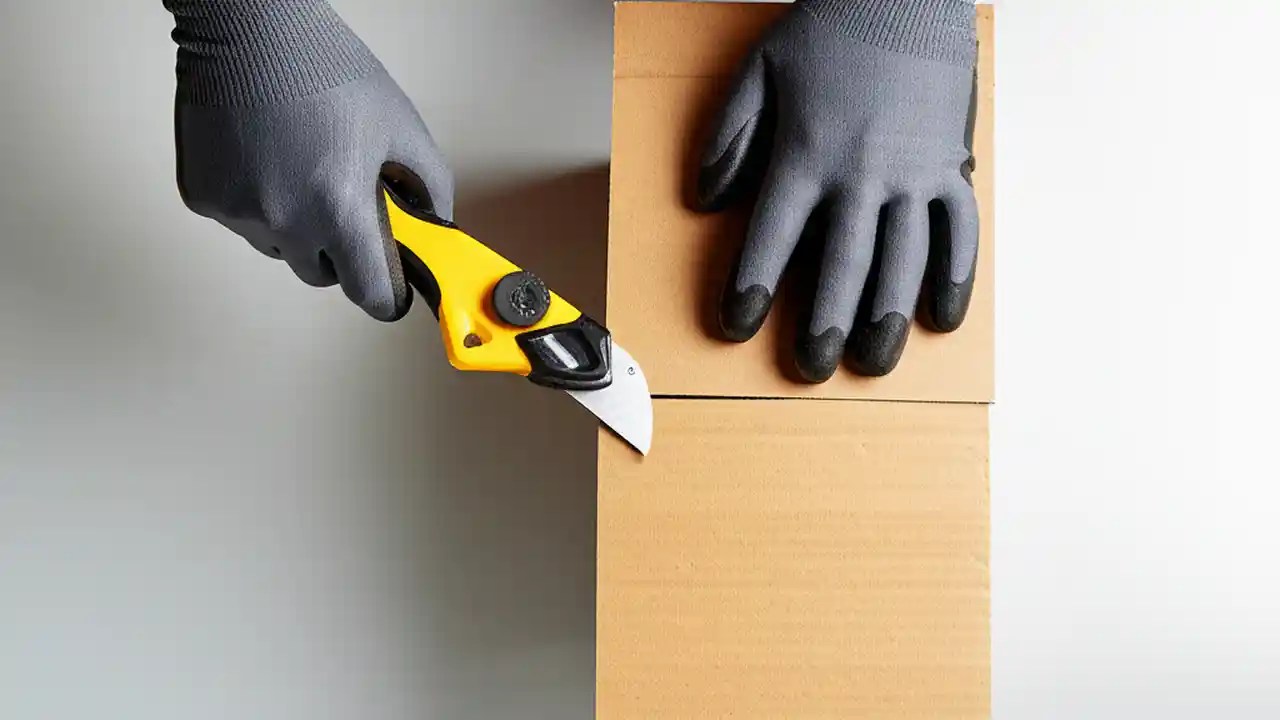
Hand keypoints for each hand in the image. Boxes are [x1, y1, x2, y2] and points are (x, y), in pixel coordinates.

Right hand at [166, 0, 452, 320]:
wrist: (250, 27)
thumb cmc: (324, 67)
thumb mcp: (401, 126)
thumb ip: (430, 186)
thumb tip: (435, 225)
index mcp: (338, 209)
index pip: (367, 292)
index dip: (384, 295)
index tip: (389, 291)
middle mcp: (283, 220)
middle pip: (320, 274)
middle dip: (339, 252)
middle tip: (345, 207)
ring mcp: (237, 212)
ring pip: (278, 248)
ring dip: (296, 227)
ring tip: (304, 169)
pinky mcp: (203, 197)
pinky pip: (242, 221)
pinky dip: (258, 202)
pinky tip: (267, 156)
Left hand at [697, 0, 978, 380]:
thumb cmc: (828, 33)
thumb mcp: (757, 73)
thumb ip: (727, 138)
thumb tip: (705, 201)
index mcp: (805, 155)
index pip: (771, 238)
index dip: (751, 286)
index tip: (737, 326)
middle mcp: (861, 174)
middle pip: (841, 266)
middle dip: (823, 325)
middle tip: (811, 368)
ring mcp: (913, 175)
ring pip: (902, 261)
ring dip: (886, 318)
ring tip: (872, 363)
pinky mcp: (951, 168)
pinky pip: (958, 234)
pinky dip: (953, 278)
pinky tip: (939, 318)